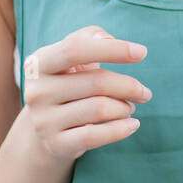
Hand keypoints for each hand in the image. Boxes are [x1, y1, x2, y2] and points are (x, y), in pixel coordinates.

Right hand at [22, 26, 150, 161]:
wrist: (45, 127)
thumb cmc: (68, 82)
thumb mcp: (73, 57)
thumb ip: (89, 38)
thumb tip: (107, 39)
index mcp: (40, 63)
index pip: (75, 49)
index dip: (112, 49)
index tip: (142, 52)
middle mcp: (37, 91)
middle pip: (96, 82)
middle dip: (129, 86)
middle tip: (144, 93)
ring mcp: (43, 120)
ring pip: (99, 109)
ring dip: (125, 108)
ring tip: (130, 108)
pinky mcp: (55, 144)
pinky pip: (95, 136)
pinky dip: (121, 129)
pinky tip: (133, 124)